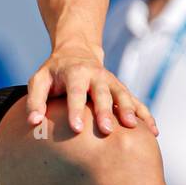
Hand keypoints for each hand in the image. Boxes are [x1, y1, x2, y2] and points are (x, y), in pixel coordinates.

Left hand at [26, 48, 158, 136]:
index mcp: (75, 72)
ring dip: (129, 110)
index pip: (76, 91)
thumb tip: (33, 122)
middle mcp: (96, 75)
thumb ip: (35, 101)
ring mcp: (111, 81)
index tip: (76, 128)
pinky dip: (146, 115)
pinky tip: (153, 132)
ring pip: (123, 95)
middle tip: (107, 130)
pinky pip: (136, 102)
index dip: (76, 109)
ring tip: (133, 128)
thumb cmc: (54, 72)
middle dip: (105, 111)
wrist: (76, 52)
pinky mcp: (121, 89)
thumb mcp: (39, 81)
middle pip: (103, 93)